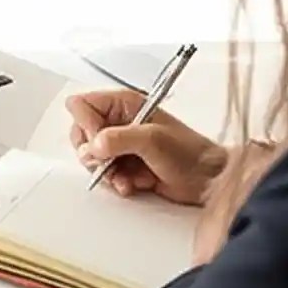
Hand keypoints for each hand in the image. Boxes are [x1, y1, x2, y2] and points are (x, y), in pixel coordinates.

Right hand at [67, 90, 227, 205]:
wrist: (207, 181)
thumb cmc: (191, 154)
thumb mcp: (154, 140)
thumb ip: (119, 138)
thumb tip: (93, 144)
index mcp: (124, 104)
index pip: (81, 105)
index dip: (86, 125)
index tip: (100, 141)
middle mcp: (118, 121)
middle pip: (80, 133)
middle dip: (92, 152)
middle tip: (109, 161)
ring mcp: (120, 144)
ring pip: (89, 156)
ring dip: (105, 171)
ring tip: (125, 176)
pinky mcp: (122, 164)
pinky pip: (102, 173)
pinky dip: (114, 182)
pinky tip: (131, 184)